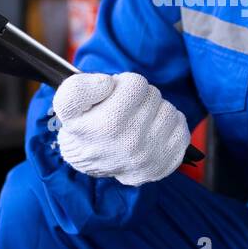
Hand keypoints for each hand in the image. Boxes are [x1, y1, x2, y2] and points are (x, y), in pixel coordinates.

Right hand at [52, 71, 190, 186]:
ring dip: (154, 110)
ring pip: (168, 110)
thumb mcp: (66, 104)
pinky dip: (168, 125)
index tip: (112, 96)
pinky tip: (150, 131)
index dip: (123, 84)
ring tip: (136, 120)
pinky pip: (181, 127)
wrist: (88, 162)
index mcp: (107, 125)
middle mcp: (130, 144)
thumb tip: (108, 83)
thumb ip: (79, 87)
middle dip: (138, 96)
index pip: (136, 84)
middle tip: (123, 109)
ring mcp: (150, 158)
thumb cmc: (83, 125)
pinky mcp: (165, 164)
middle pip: (153, 94)